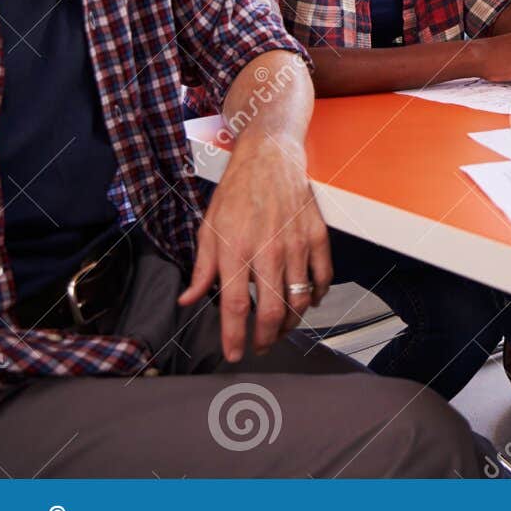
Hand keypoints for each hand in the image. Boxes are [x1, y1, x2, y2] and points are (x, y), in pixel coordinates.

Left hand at [180, 131, 330, 361]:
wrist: (270, 156)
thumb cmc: (236, 192)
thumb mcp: (208, 228)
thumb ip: (201, 269)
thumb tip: (188, 300)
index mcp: (235, 249)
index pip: (233, 306)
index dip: (234, 337)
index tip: (234, 354)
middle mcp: (267, 250)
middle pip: (270, 311)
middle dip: (265, 338)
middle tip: (260, 346)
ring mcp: (296, 243)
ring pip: (299, 300)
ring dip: (289, 322)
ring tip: (279, 328)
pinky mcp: (317, 236)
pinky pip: (322, 278)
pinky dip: (316, 296)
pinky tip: (306, 301)